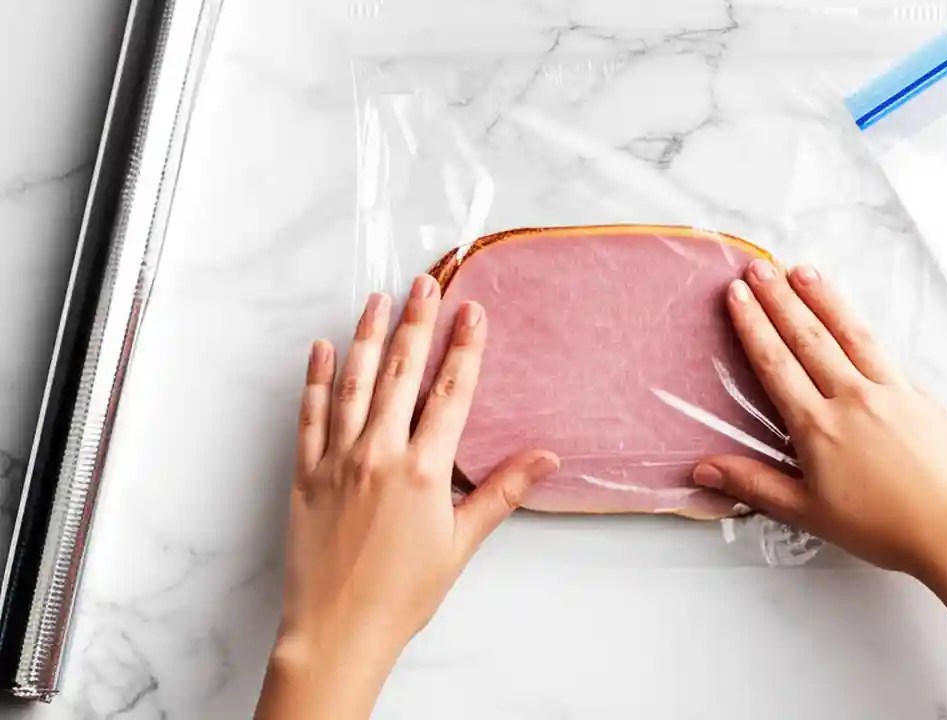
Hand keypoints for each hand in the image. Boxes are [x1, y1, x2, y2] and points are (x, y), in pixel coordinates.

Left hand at [257, 276, 557, 719]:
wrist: (338, 631)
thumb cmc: (403, 594)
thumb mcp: (461, 544)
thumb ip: (500, 492)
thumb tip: (545, 458)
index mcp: (423, 471)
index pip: (450, 393)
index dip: (465, 349)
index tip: (473, 311)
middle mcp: (379, 455)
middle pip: (403, 374)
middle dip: (418, 324)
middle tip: (427, 283)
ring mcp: (337, 460)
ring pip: (355, 384)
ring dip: (369, 337)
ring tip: (380, 299)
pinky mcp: (305, 474)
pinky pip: (310, 415)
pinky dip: (317, 379)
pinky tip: (323, 349)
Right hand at [692, 260, 946, 581]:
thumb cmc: (885, 529)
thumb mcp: (809, 514)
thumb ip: (753, 486)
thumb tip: (702, 470)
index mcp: (818, 426)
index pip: (776, 363)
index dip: (753, 325)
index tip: (737, 293)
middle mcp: (852, 397)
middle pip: (808, 336)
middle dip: (779, 298)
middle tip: (759, 267)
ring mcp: (891, 390)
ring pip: (850, 332)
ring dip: (823, 298)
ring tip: (802, 271)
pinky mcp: (922, 394)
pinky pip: (883, 352)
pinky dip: (861, 328)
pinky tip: (853, 318)